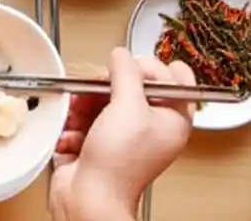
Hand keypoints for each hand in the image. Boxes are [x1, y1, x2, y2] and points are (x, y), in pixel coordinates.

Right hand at [48, 48, 195, 220]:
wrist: (89, 197)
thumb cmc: (119, 164)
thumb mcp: (128, 106)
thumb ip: (127, 72)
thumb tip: (121, 54)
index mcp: (173, 119)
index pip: (175, 79)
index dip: (153, 68)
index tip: (134, 67)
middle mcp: (151, 125)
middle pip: (134, 85)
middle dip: (109, 85)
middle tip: (102, 87)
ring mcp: (124, 133)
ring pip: (105, 98)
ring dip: (86, 102)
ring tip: (81, 113)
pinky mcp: (100, 140)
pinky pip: (87, 116)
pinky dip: (76, 120)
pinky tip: (75, 131)